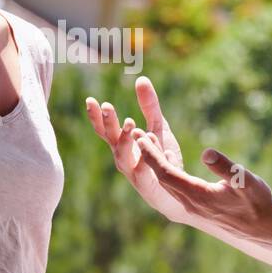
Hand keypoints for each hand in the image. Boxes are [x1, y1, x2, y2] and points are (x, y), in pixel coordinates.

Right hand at [86, 76, 190, 223]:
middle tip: (107, 106)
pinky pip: (147, 171)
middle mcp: (123, 160)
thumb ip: (149, 106)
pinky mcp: (149, 187)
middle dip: (108, 124)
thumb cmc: (163, 160)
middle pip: (111, 141)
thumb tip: (141, 79)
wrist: (180, 193)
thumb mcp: (158, 128)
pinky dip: (152, 157)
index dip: (96, 117)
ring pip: (123, 158)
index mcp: (123, 146)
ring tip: (130, 123)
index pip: (105, 130)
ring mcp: (134, 174)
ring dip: (125, 140)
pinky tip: (161, 145)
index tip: (90, 100)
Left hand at [131, 130, 271, 241]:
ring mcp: (194, 207)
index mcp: (198, 196)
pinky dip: (168, 172)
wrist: (265, 228)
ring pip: (168, 184)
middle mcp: (191, 204)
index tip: (141, 138)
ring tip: (149, 144)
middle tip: (137, 134)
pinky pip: (176, 188)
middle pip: (162, 178)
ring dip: (156, 164)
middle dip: (149, 156)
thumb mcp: (246, 181)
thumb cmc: (258, 202)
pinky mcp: (199, 208)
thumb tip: (206, 152)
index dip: (152, 156)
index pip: (166, 174)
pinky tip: (170, 162)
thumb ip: (225, 167)